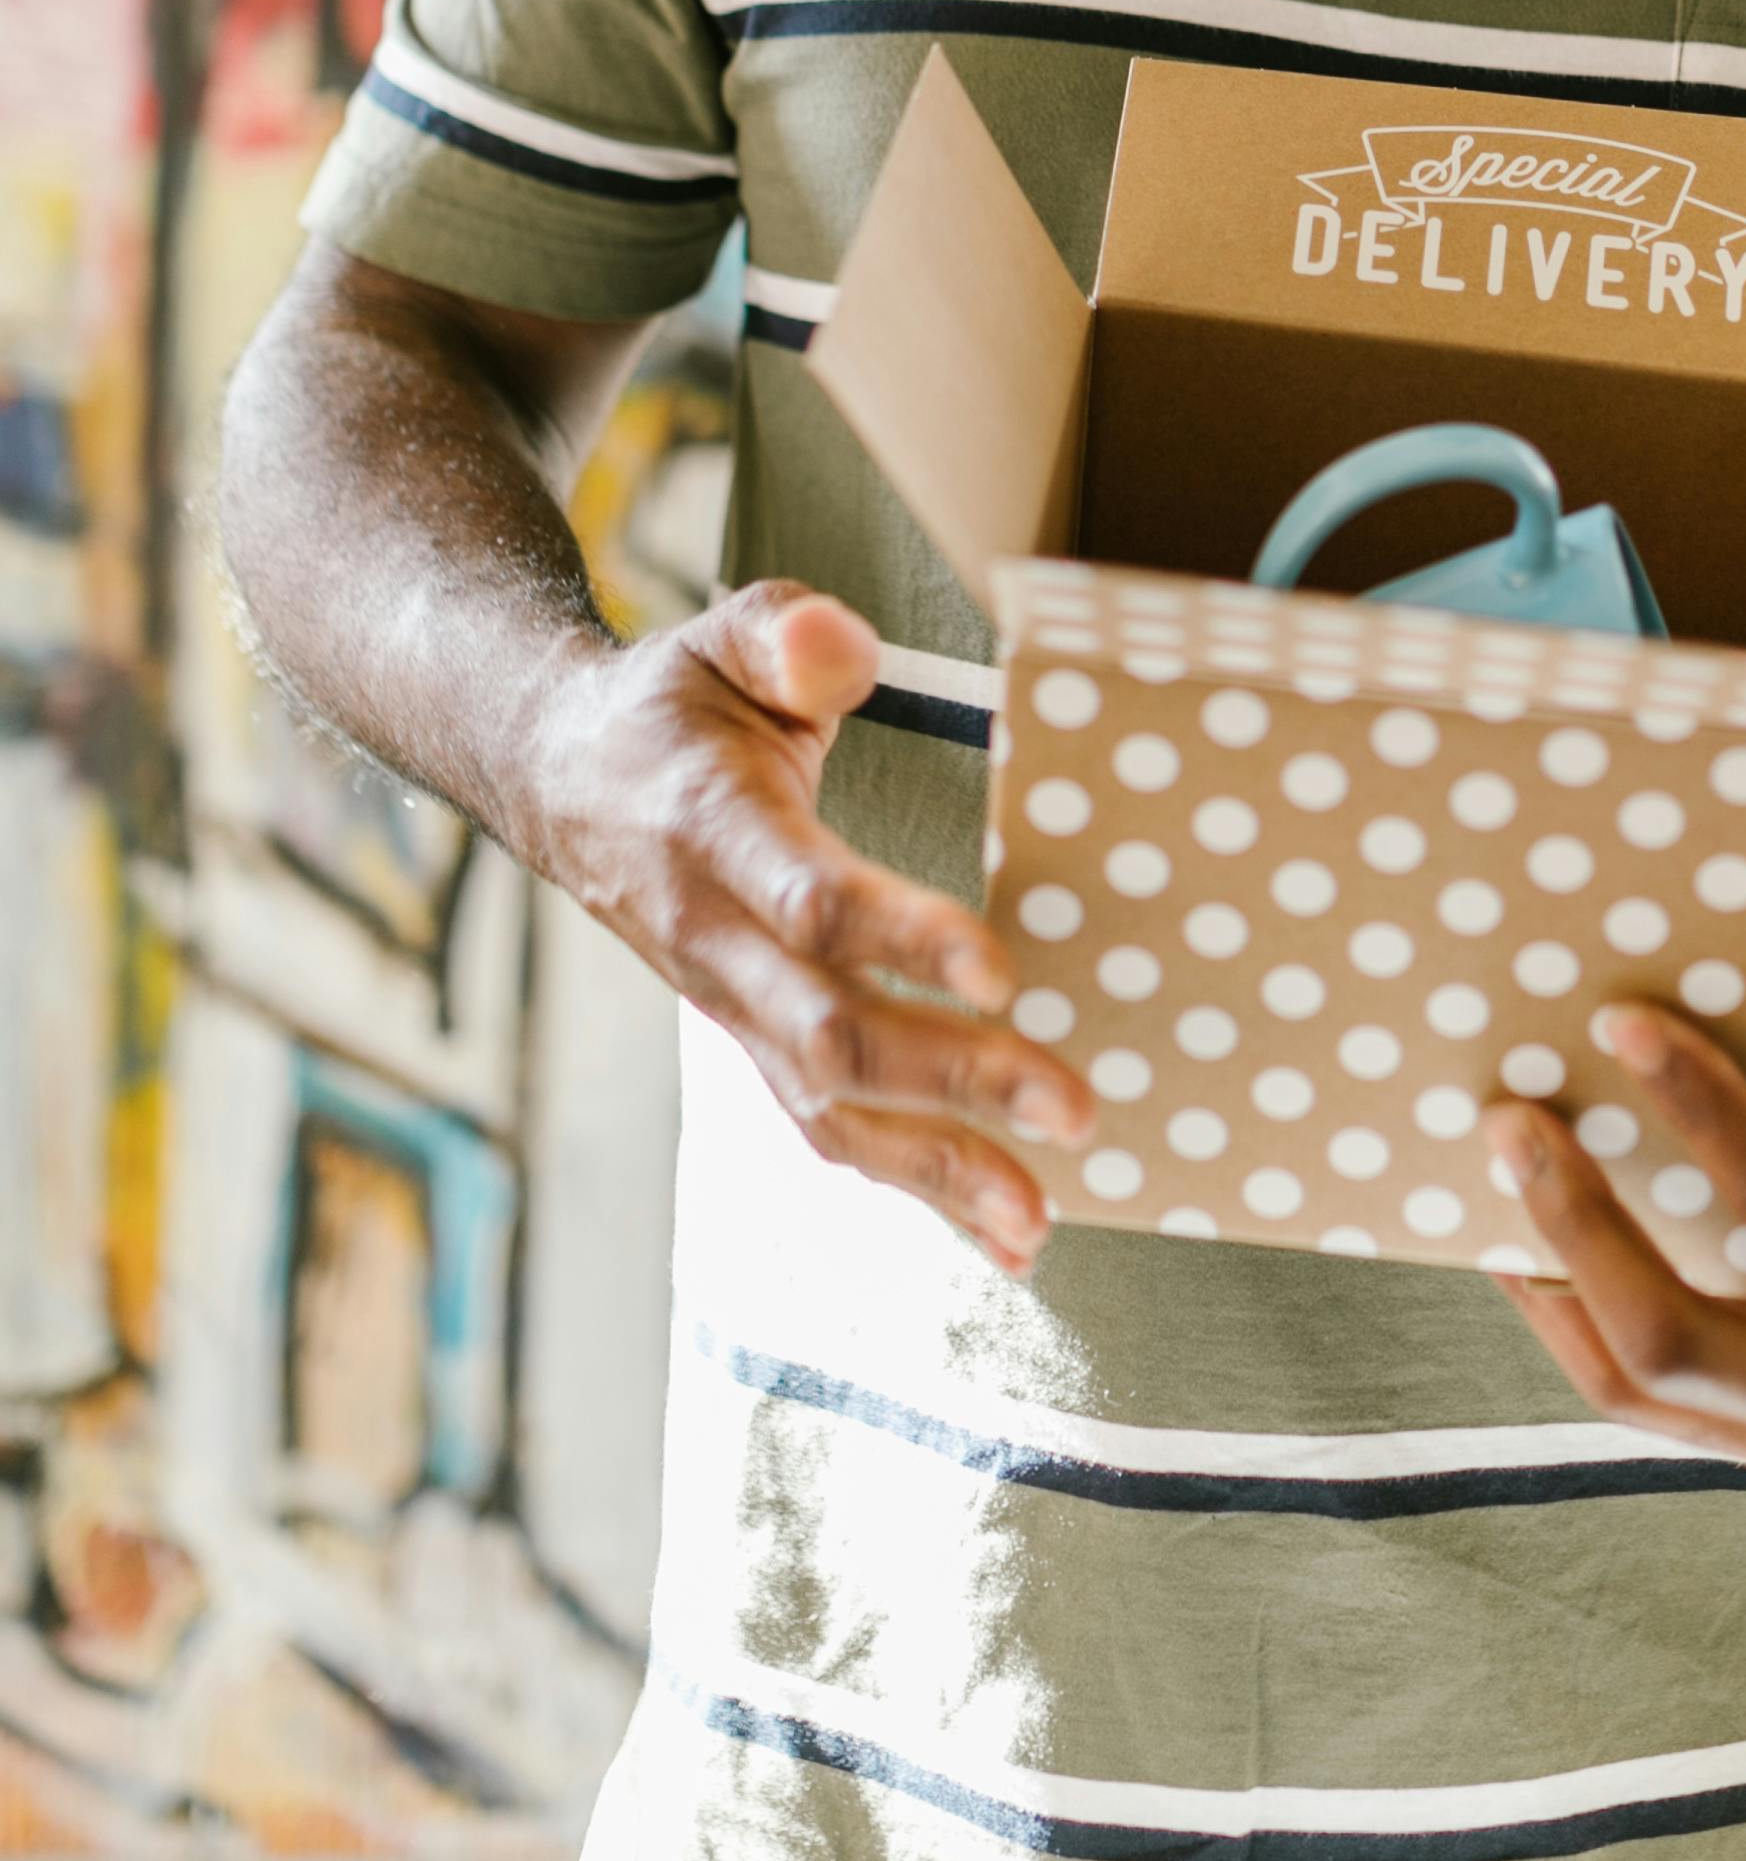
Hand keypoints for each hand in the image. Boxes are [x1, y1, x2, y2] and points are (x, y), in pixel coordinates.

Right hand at [525, 578, 1089, 1269]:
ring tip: (1039, 1220)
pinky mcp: (749, 1043)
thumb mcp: (723, 637)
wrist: (558, 779)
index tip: (999, 971)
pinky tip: (1000, 1227)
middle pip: (829, 1032)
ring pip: (824, 1110)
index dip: (900, 936)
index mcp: (712, 828)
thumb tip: (842, 650)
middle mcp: (714, 936)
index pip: (809, 899)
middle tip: (1072, 1106)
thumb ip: (787, 633)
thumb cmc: (672, 704)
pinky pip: (826, 1129)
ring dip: (936, 1169)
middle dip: (954, 1077)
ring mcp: (727, 1006)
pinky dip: (913, 1184)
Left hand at [1479, 943, 1745, 1511]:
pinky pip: (1666, 1409)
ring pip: (1647, 1394)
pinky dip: (1591, 1331)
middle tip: (1507, 1117)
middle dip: (1575, 1224)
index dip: (1702, 1114)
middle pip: (1676, 1338)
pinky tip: (1538, 1254)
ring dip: (1557, 1282)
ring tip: (1494, 1183)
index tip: (1625, 1024)